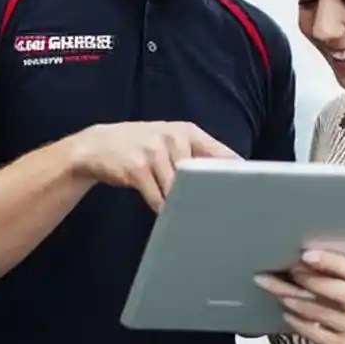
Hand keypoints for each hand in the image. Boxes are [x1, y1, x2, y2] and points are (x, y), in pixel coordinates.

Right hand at [68, 120, 240, 211]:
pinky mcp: (138, 167)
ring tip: (178, 209)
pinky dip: (160, 207)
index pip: (223, 155)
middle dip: (206, 197)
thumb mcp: (170, 142)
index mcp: (188, 131)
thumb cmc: (140, 147)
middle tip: (212, 212)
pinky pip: (158, 198)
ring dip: (178, 204)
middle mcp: (173, 136)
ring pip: (179, 190)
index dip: (237, 177)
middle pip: (203, 177)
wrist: (96, 146)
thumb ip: (197, 156)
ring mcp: (154, 150)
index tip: (247, 195)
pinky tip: (159, 208)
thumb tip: (230, 180)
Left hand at [257, 250, 344, 343]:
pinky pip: (318, 335)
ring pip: (324, 313)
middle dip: (313, 281)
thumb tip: (298, 253)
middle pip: (340, 291)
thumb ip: (333, 272)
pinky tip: (286, 315)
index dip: (328, 260)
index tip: (306, 254)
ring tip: (280, 293)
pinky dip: (300, 324)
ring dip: (299, 302)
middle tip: (290, 272)